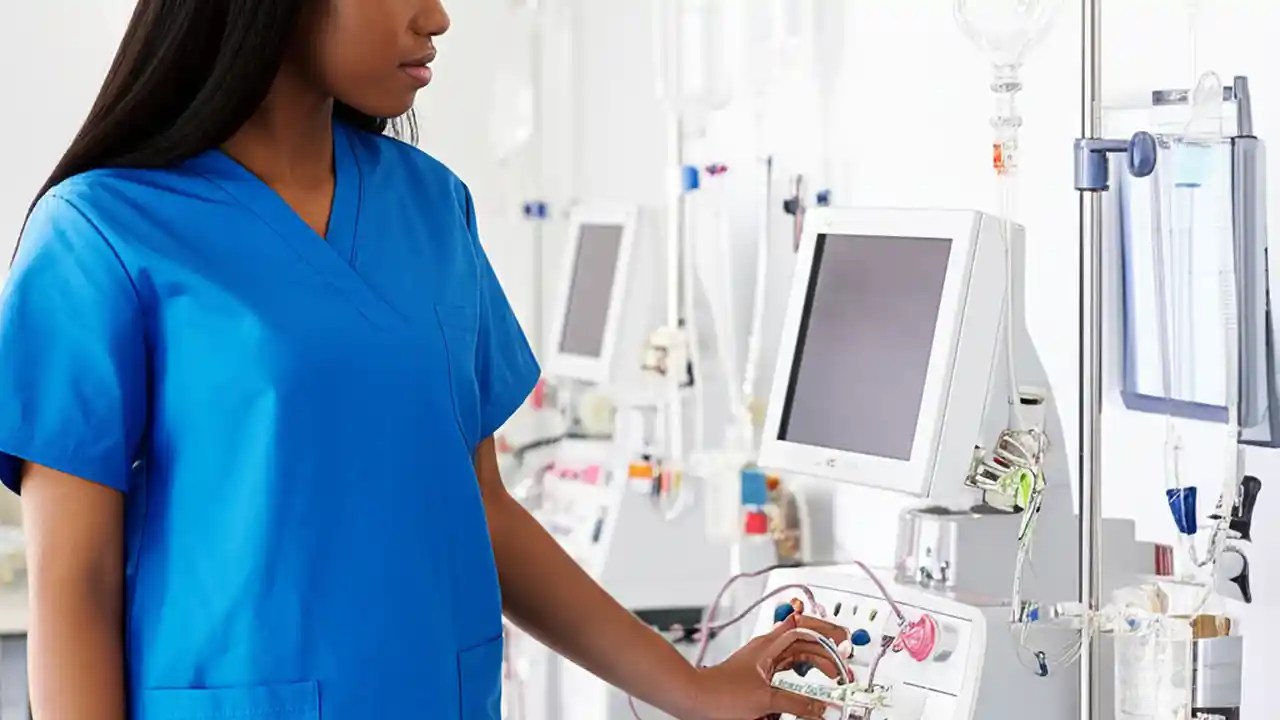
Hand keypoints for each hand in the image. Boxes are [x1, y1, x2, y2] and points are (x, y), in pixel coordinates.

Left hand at [681, 612, 849, 719]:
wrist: (694, 699)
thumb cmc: (720, 693)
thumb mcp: (765, 700)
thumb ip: (796, 704)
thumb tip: (822, 709)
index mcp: (768, 646)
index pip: (804, 629)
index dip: (826, 632)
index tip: (844, 639)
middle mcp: (766, 650)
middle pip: (802, 641)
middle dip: (825, 649)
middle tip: (844, 659)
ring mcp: (761, 663)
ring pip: (795, 656)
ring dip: (814, 661)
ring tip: (832, 671)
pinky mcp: (756, 677)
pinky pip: (785, 670)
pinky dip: (800, 674)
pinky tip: (807, 677)